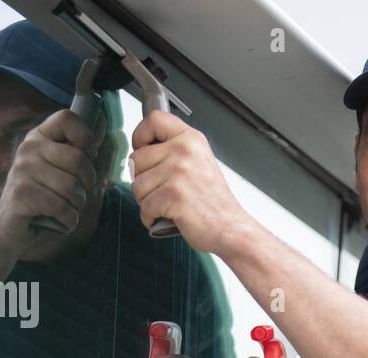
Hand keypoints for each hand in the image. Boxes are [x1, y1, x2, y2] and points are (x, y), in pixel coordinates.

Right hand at [0, 109, 100, 252]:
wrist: (11, 231)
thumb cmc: (44, 202)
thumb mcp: (60, 174)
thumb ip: (77, 158)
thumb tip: (104, 142)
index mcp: (39, 137)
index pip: (67, 118)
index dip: (86, 138)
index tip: (88, 157)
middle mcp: (28, 148)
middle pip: (78, 159)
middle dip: (87, 184)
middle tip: (75, 196)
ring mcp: (22, 169)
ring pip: (72, 187)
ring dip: (76, 207)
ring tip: (63, 210)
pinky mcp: (21, 193)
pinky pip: (62, 207)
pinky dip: (68, 221)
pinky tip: (58, 222)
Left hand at [129, 112, 246, 254]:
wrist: (230, 228)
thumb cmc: (214, 202)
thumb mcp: (199, 162)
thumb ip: (174, 150)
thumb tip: (142, 149)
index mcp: (191, 139)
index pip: (154, 120)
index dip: (141, 136)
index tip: (143, 149)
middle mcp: (185, 151)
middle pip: (137, 158)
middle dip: (143, 180)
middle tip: (162, 191)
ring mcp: (179, 172)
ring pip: (137, 185)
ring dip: (147, 201)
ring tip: (167, 205)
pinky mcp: (174, 195)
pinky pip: (144, 206)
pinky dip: (150, 217)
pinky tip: (166, 216)